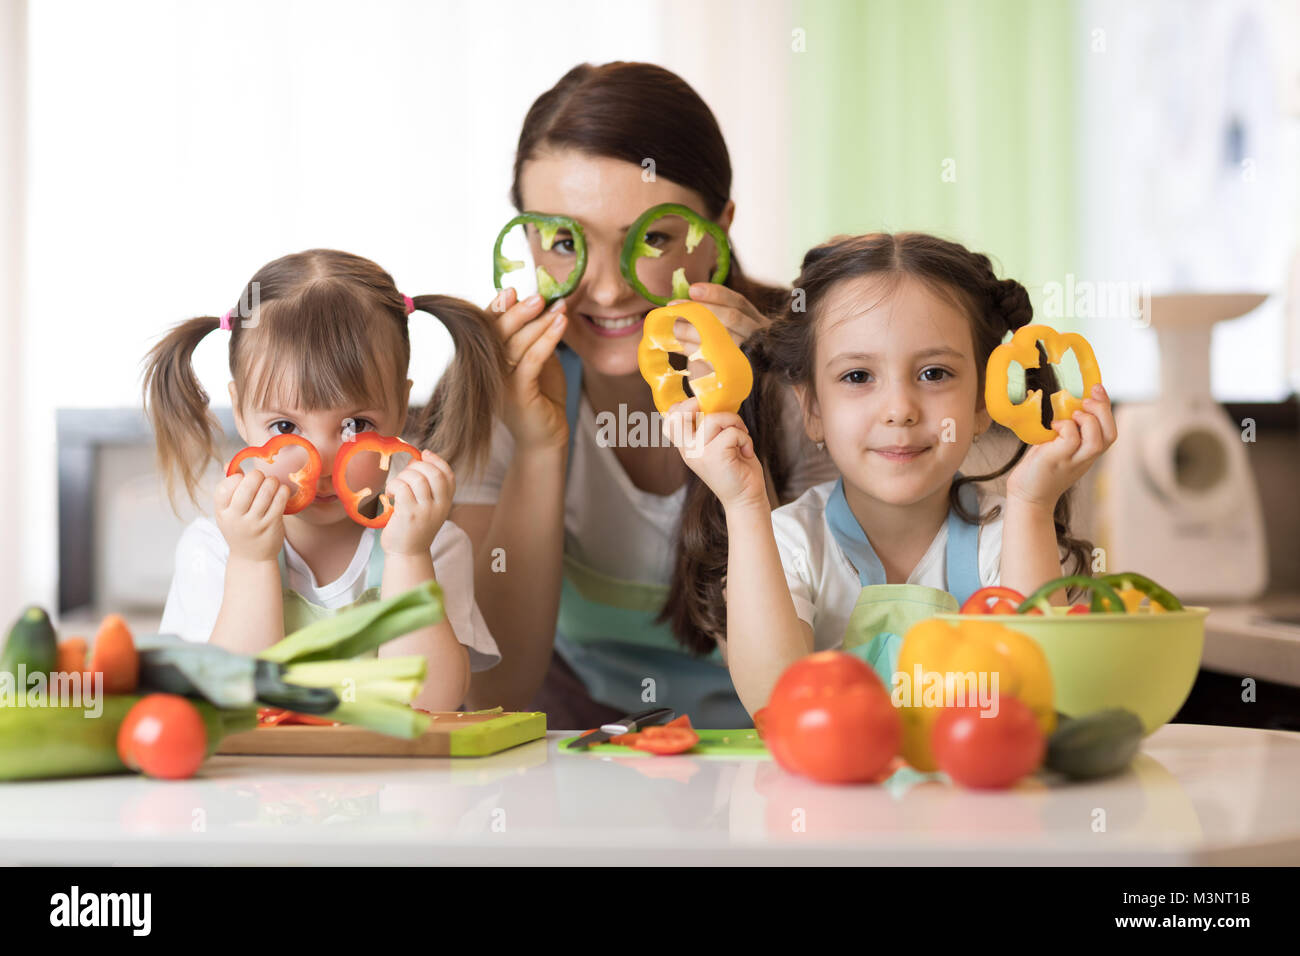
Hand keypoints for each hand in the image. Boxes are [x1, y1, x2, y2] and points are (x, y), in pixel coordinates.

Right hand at [214, 470, 288, 561]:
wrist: (252, 558)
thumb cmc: (240, 528)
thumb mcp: (228, 512)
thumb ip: (228, 488)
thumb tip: (228, 463)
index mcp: (222, 512)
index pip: (225, 487)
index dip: (237, 478)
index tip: (243, 479)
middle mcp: (236, 518)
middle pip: (248, 485)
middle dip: (258, 475)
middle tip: (261, 477)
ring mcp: (255, 522)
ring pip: (267, 490)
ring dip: (272, 481)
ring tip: (272, 483)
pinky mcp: (272, 524)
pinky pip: (280, 500)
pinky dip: (282, 490)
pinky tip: (281, 491)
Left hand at [381, 450, 455, 556]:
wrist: (407, 553)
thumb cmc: (414, 527)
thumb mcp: (429, 508)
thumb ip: (428, 488)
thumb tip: (416, 460)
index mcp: (446, 503)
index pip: (448, 475)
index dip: (437, 460)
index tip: (424, 454)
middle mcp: (439, 506)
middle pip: (434, 473)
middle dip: (417, 467)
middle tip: (405, 475)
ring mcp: (425, 511)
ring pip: (417, 478)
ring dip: (402, 477)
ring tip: (396, 487)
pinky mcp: (409, 514)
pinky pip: (402, 488)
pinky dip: (393, 485)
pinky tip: (390, 494)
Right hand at [487, 287, 568, 452]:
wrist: (546, 438)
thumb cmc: (542, 398)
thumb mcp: (537, 362)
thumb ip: (533, 338)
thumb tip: (542, 307)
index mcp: (487, 360)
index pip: (487, 328)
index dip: (497, 308)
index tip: (512, 289)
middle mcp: (487, 371)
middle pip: (496, 333)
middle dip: (518, 311)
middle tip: (539, 295)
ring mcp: (500, 383)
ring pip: (515, 344)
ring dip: (538, 322)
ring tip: (558, 305)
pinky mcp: (518, 394)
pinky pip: (531, 360)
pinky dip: (547, 339)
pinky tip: (561, 324)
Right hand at [662, 397, 767, 510]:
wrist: (746, 498)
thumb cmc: (736, 468)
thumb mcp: (717, 445)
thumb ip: (710, 427)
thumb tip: (716, 401)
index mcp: (686, 447)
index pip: (670, 420)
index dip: (683, 405)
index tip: (704, 408)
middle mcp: (688, 450)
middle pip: (680, 414)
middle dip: (700, 403)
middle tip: (719, 415)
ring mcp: (698, 453)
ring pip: (714, 419)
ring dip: (735, 423)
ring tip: (742, 437)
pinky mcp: (714, 456)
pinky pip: (732, 432)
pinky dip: (745, 438)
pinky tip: (746, 451)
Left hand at [668, 283, 767, 381]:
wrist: (741, 388)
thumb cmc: (730, 354)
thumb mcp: (729, 331)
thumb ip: (713, 315)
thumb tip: (686, 298)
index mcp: (757, 322)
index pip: (739, 302)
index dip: (716, 294)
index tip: (692, 289)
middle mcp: (758, 337)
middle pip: (731, 318)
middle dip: (699, 310)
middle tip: (673, 307)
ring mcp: (749, 356)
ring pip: (719, 338)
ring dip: (690, 331)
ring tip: (668, 326)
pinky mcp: (735, 374)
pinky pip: (710, 360)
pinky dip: (690, 350)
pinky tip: (674, 345)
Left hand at [1006, 384, 1117, 511]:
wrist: (1028, 495)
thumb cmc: (1040, 468)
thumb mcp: (1057, 445)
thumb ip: (1064, 429)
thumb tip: (1054, 399)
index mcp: (1088, 452)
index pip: (1110, 431)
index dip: (1107, 407)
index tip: (1097, 388)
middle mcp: (1085, 458)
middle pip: (1110, 434)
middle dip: (1104, 410)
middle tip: (1087, 398)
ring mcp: (1073, 461)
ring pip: (1095, 440)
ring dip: (1087, 421)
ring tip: (1072, 414)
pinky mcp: (1056, 460)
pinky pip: (1071, 441)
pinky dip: (1065, 428)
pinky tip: (1053, 426)